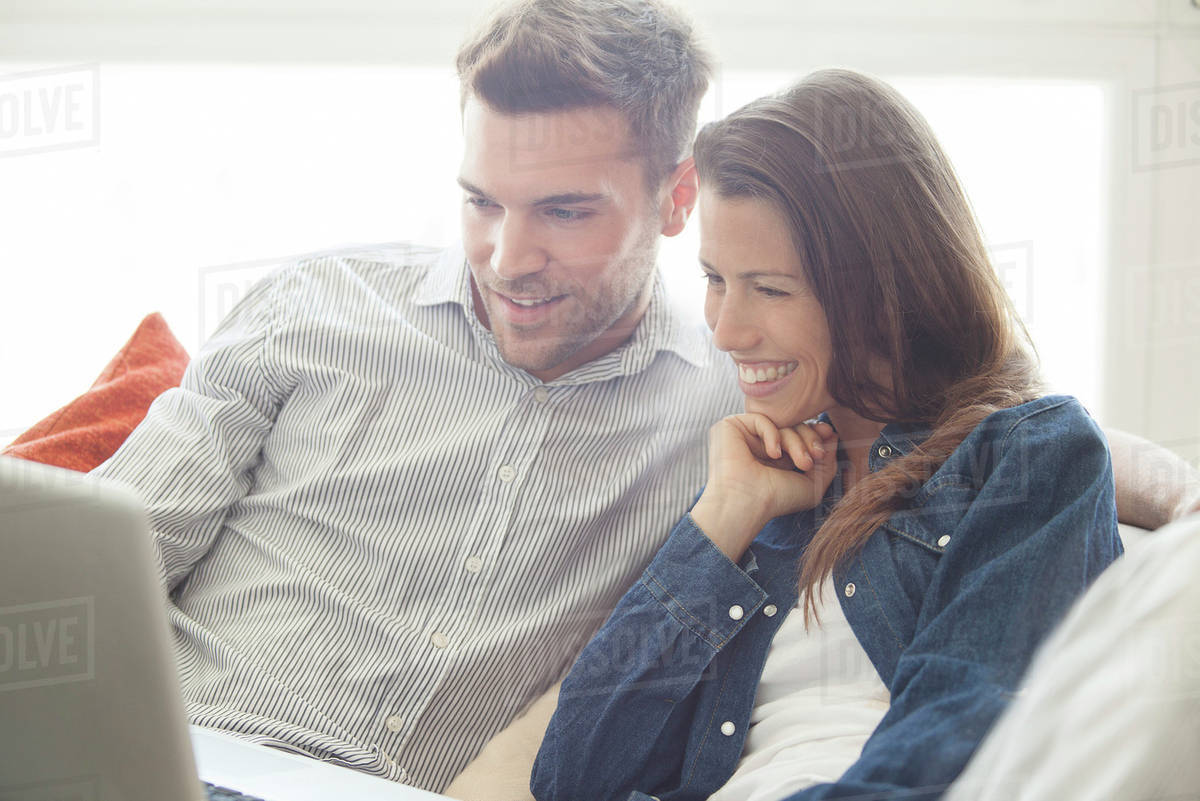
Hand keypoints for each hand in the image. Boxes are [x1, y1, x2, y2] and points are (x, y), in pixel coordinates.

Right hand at [691, 414, 838, 561]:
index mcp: (776, 457)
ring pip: (779, 423)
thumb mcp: (813, 484)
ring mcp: (745, 435)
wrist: (746, 505)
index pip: (798, 433)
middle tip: (816, 456)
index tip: (829, 434)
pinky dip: (773, 434)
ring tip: (802, 463)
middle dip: (809, 438)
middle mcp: (760, 444)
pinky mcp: (731, 427)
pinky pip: (761, 418)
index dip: (815, 432)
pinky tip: (774, 454)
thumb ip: (827, 461)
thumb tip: (832, 435)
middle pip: (792, 425)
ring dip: (796, 442)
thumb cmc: (776, 501)